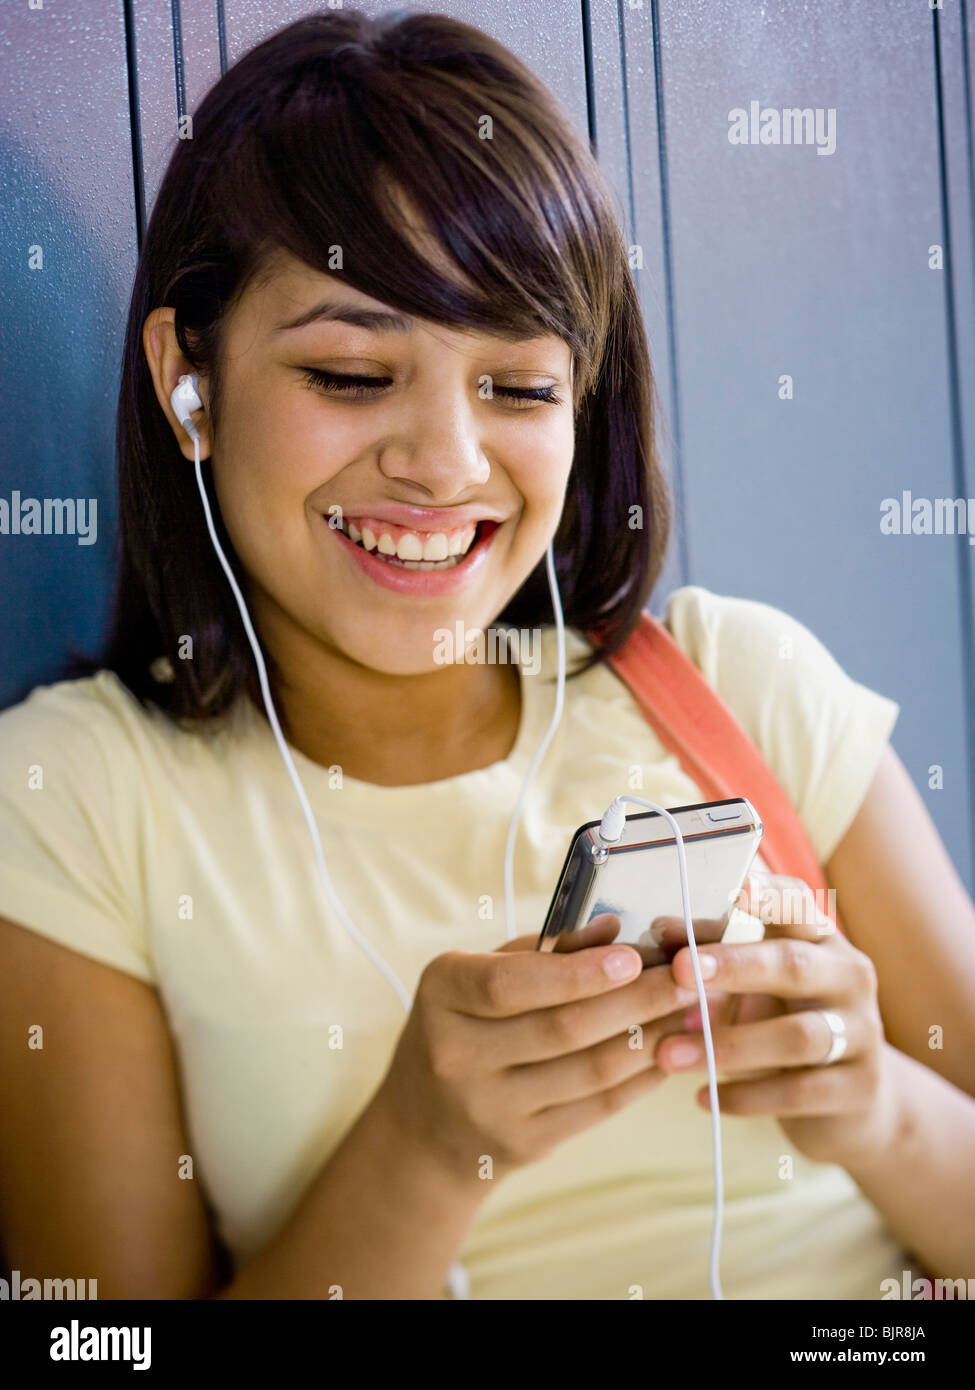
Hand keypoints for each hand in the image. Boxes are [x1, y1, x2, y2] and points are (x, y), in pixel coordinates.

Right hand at [375, 915, 697, 1187]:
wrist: (425, 1125)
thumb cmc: (466, 1025)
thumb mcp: (482, 974)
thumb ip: (547, 950)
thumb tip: (615, 928)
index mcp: (442, 994)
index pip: (509, 983)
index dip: (576, 973)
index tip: (633, 956)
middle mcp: (456, 1054)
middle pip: (561, 1028)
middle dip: (637, 1000)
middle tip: (690, 977)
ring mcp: (489, 1107)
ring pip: (590, 1071)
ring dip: (653, 1037)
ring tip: (695, 1009)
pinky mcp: (524, 1144)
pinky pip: (599, 1106)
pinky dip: (642, 1074)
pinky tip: (671, 1047)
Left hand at [654, 873, 902, 1166]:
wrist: (851, 1101)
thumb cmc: (784, 1020)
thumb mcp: (753, 984)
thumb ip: (711, 953)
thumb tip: (657, 929)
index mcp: (822, 941)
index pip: (801, 906)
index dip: (772, 896)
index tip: (737, 889)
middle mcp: (848, 978)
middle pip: (795, 966)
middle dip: (736, 966)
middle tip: (680, 971)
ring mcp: (861, 1034)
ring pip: (797, 1036)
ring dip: (727, 1045)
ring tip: (668, 1055)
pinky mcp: (859, 1088)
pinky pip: (799, 1092)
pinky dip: (746, 1096)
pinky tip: (701, 1097)